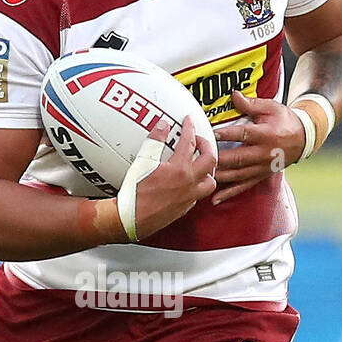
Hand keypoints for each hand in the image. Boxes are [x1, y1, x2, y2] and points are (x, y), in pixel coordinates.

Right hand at [130, 115, 216, 239]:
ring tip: (200, 163)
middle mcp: (189, 183)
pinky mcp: (184, 208)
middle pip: (211, 160)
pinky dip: (198, 185)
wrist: (131, 219)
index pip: (190, 142)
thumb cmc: (135, 195)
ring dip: (208, 170)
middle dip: (207, 146)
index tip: (189, 122)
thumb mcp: (143, 162)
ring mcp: (189, 197)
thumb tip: (162, 127)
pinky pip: (199, 195)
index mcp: (180, 170)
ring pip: (210, 181)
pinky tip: (189, 182)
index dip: (190, 128)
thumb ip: (154, 142)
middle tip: (199, 141)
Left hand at [212, 91, 305, 203]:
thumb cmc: (285, 121)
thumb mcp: (272, 107)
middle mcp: (263, 154)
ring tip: (202, 175)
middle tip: (199, 156)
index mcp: (266, 135)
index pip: (243, 134)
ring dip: (219, 176)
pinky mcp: (260, 176)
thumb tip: (234, 95)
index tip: (211, 133)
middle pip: (237, 158)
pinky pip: (243, 187)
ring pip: (237, 175)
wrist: (303, 139)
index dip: (226, 134)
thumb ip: (251, 104)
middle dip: (217, 158)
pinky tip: (214, 199)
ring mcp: (261, 168)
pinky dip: (228, 194)